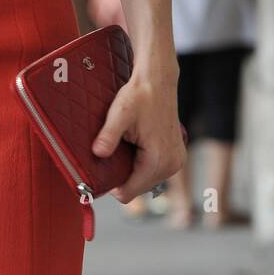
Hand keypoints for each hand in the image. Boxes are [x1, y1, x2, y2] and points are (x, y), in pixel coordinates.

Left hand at [91, 71, 185, 201]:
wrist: (158, 81)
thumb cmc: (139, 95)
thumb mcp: (119, 114)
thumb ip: (108, 136)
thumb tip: (97, 153)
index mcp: (158, 160)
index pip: (128, 192)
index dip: (112, 185)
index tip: (101, 171)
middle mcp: (171, 165)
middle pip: (137, 189)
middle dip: (123, 176)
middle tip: (112, 153)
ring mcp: (177, 161)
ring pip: (146, 181)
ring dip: (133, 170)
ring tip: (126, 147)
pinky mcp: (177, 156)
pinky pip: (155, 171)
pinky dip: (143, 164)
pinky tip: (136, 148)